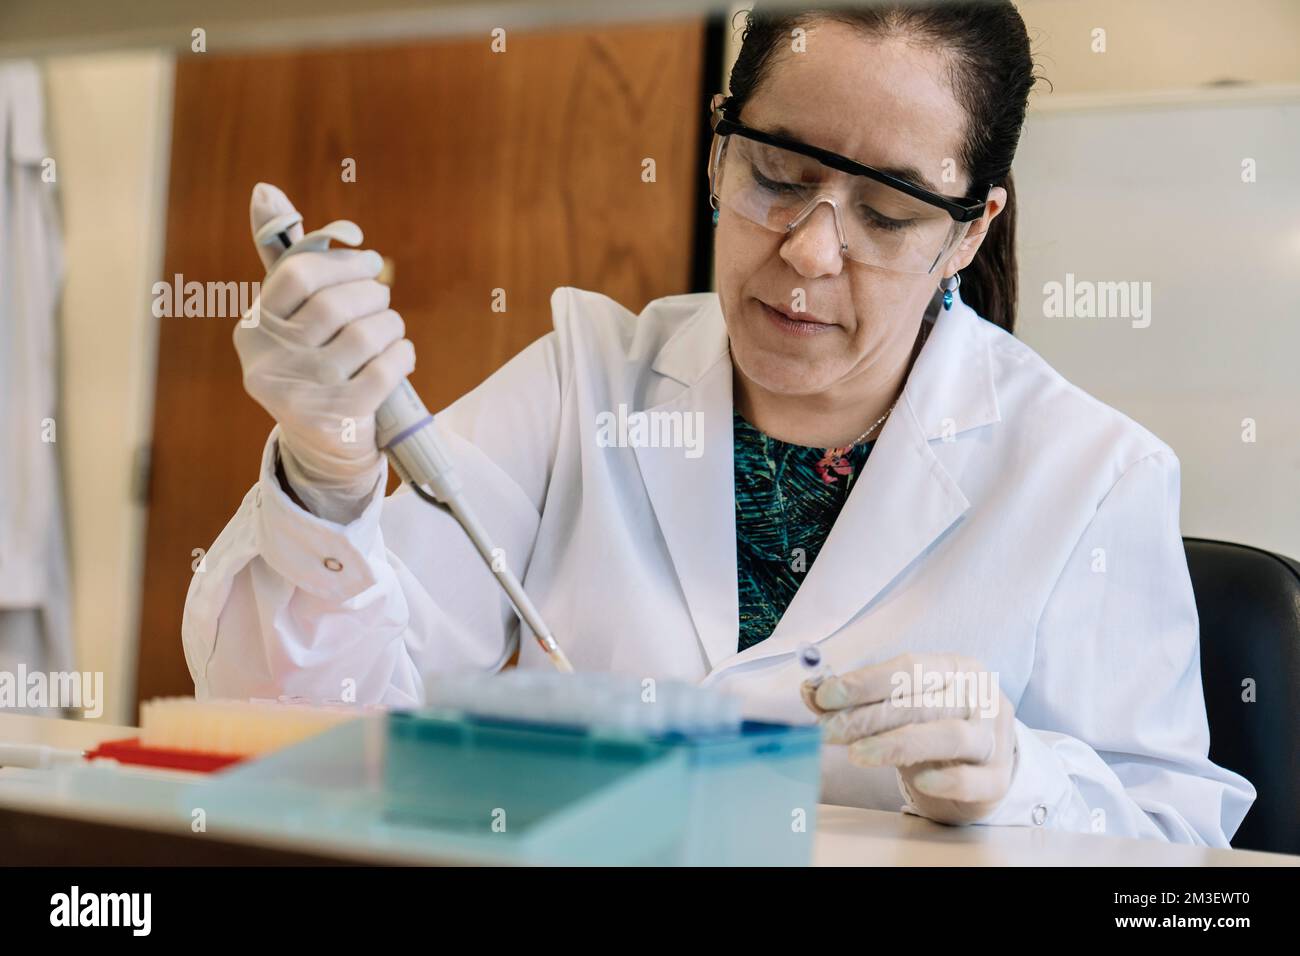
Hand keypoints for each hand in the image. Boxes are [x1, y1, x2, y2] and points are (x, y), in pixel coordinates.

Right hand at [235, 183, 414, 523]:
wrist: (323, 449)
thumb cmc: (314, 365)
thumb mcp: (294, 318)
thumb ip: (289, 258)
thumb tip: (265, 190)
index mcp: (253, 328)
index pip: (297, 275)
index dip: (342, 261)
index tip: (369, 262)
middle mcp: (268, 362)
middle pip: (336, 303)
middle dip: (372, 294)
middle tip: (383, 299)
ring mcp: (300, 394)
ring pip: (365, 334)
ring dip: (391, 325)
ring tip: (391, 329)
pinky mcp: (336, 420)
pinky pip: (386, 371)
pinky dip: (403, 356)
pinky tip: (401, 356)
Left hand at [802, 652, 1016, 824]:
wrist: (983, 765)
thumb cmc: (934, 725)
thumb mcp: (900, 705)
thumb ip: (857, 699)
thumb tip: (810, 690)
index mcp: (956, 668)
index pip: (910, 668)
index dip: (865, 681)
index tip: (824, 696)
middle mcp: (981, 697)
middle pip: (922, 703)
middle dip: (868, 716)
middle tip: (828, 731)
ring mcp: (994, 739)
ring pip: (949, 736)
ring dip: (898, 744)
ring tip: (856, 755)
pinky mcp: (997, 780)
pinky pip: (973, 779)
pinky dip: (945, 779)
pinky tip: (917, 781)